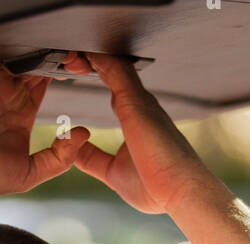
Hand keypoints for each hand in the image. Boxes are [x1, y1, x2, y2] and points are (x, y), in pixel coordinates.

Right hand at [0, 61, 91, 199]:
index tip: (82, 83)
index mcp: (19, 122)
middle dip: (61, 68)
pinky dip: (35, 61)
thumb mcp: (29, 174)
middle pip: (40, 74)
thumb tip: (81, 136)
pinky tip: (52, 64)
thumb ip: (58, 158)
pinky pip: (16, 62)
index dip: (64, 86)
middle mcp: (11, 102)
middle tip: (81, 65)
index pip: (44, 94)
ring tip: (72, 62)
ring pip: (32, 66)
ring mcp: (1, 89)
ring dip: (52, 62)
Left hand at [58, 51, 208, 213]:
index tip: (75, 69)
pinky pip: (113, 69)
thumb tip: (75, 152)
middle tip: (69, 51)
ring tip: (69, 45)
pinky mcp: (136, 102)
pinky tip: (81, 51)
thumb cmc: (155, 188)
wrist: (180, 191)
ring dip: (91, 53)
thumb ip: (94, 160)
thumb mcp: (113, 173)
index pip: (114, 89)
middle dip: (91, 57)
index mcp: (137, 120)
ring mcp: (139, 100)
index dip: (97, 76)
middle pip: (114, 70)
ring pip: (113, 64)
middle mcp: (140, 105)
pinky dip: (97, 58)